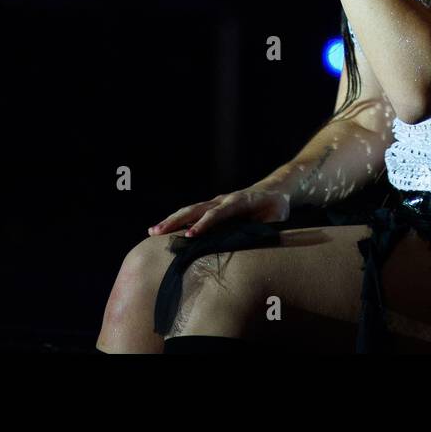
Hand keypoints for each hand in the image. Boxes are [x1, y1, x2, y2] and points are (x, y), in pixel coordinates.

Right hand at [147, 182, 291, 237]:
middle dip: (177, 221)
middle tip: (158, 232)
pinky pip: (192, 213)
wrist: (275, 189)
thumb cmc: (277, 207)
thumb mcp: (278, 218)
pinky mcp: (212, 207)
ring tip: (153, 231)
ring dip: (172, 220)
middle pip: (197, 208)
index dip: (204, 224)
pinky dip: (177, 220)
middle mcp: (224, 200)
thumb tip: (254, 242)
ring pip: (191, 210)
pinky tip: (161, 231)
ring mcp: (216, 202)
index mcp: (239, 202)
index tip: (190, 235)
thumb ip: (266, 228)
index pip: (218, 214)